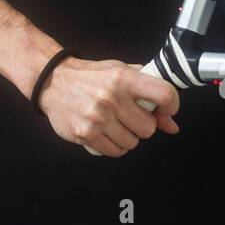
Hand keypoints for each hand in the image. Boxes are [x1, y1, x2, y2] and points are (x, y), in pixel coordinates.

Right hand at [38, 57, 179, 156]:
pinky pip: (115, 152)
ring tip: (114, 123)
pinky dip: (114, 146)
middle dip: (143, 125)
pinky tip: (105, 132)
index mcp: (123, 78)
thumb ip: (149, 91)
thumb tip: (171, 124)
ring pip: (132, 143)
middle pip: (149, 128)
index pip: (164, 94)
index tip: (166, 110)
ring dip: (127, 137)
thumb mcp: (121, 72)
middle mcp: (111, 97)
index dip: (171, 105)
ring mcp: (97, 117)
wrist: (53, 82)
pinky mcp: (86, 134)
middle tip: (129, 116)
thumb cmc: (91, 77)